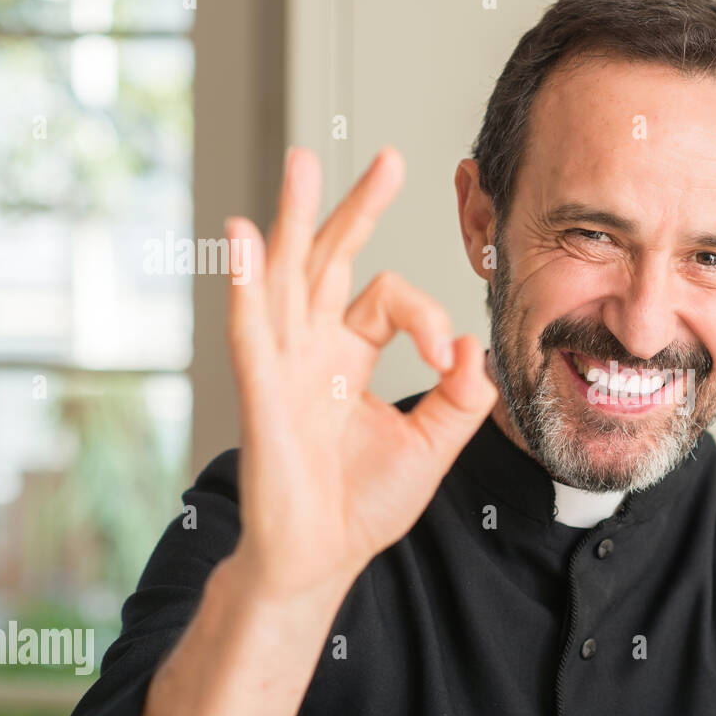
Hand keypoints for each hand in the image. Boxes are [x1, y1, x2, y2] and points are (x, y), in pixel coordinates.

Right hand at [224, 146, 496, 598]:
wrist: (324, 555)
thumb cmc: (366, 501)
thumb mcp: (433, 444)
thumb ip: (461, 396)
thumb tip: (473, 344)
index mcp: (351, 353)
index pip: (389, 298)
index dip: (426, 314)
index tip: (447, 355)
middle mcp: (314, 347)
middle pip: (331, 260)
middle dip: (356, 208)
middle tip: (387, 160)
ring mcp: (284, 364)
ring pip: (286, 276)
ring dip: (293, 219)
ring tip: (301, 163)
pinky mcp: (263, 391)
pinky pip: (251, 329)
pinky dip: (245, 283)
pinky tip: (242, 236)